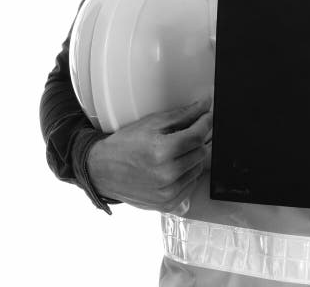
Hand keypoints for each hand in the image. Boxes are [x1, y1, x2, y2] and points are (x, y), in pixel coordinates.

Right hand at [86, 96, 212, 212]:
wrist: (103, 170)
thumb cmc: (125, 145)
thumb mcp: (152, 123)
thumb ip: (182, 115)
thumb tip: (204, 105)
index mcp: (162, 151)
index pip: (198, 135)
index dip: (206, 122)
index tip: (207, 116)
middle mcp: (166, 175)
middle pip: (201, 152)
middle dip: (197, 140)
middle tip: (186, 134)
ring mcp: (167, 193)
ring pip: (199, 169)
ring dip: (193, 157)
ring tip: (176, 152)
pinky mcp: (167, 205)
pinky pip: (191, 186)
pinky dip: (188, 174)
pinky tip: (174, 167)